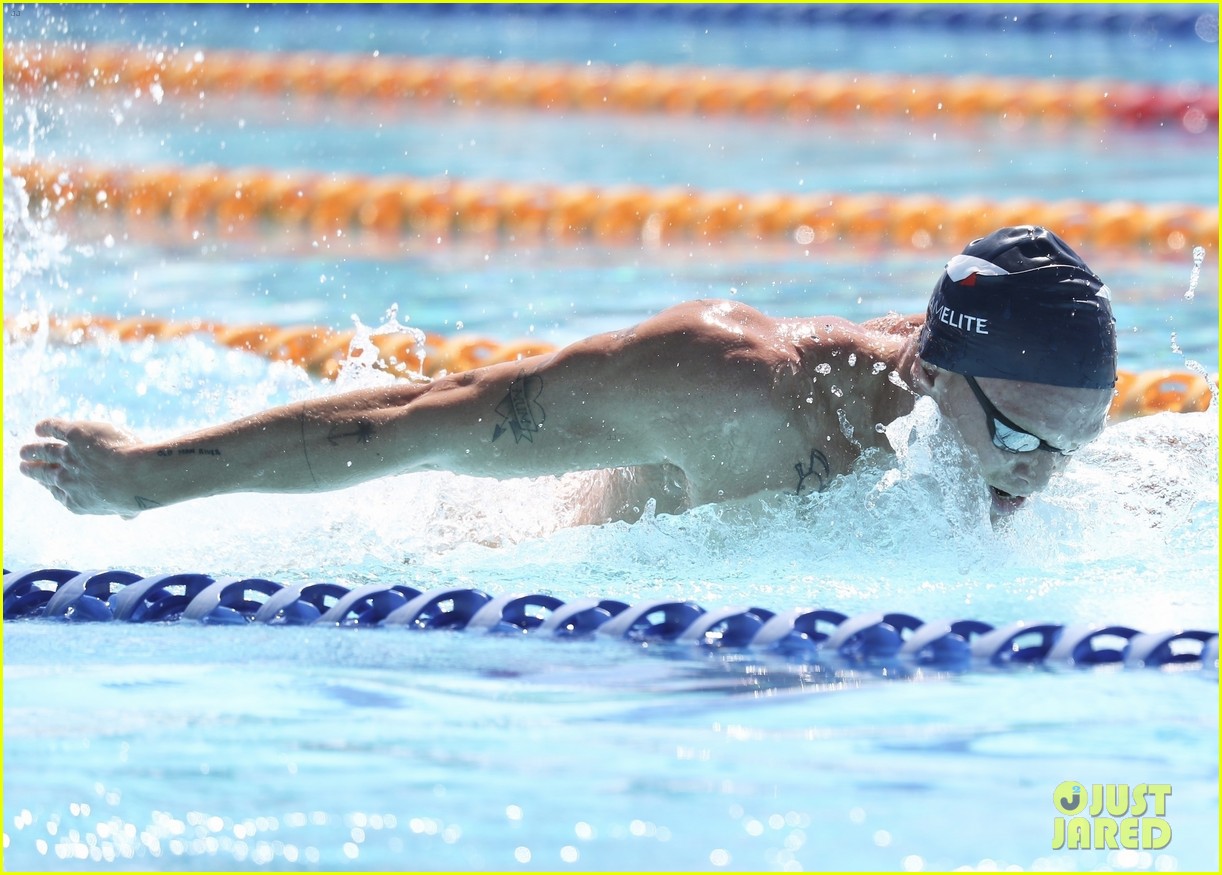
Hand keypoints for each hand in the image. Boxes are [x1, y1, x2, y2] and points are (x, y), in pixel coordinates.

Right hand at [19, 419, 146, 517]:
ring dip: (32, 451)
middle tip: (24, 467)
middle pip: (43, 473)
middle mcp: (67, 480)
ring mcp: (68, 456)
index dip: (49, 486)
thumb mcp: (129, 507)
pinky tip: (40, 427)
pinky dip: (45, 427)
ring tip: (25, 451)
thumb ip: (126, 511)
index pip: (56, 492)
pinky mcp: (75, 434)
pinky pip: (54, 429)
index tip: (46, 482)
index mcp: (76, 501)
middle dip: (32, 470)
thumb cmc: (137, 494)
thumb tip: (129, 517)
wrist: (137, 476)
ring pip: (43, 452)